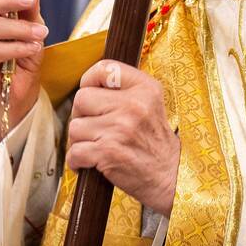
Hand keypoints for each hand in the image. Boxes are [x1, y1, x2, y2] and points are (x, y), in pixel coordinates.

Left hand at [66, 61, 179, 215]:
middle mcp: (133, 105)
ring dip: (79, 140)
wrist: (171, 177)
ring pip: (75, 126)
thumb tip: (88, 83)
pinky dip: (76, 161)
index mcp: (145, 88)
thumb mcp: (151, 104)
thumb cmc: (156, 142)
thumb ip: (126, 89)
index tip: (91, 93)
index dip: (89, 80)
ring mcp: (120, 129)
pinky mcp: (108, 153)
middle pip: (82, 98)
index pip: (104, 68)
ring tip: (96, 147)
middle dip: (81, 115)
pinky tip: (89, 163)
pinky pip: (74, 151)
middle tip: (94, 127)